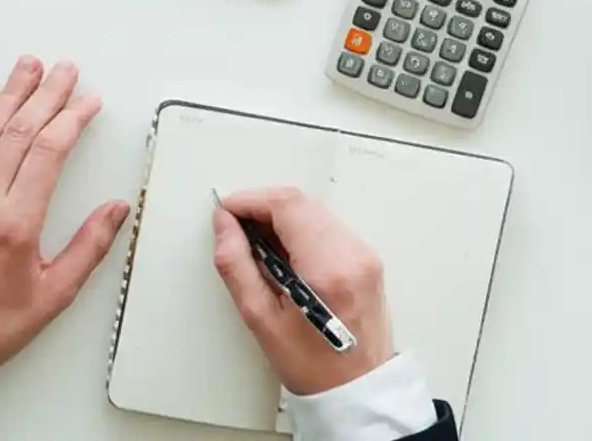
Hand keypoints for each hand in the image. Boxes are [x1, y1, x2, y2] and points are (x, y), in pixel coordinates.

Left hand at [0, 56, 130, 372]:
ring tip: (28, 65)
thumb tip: (118, 208)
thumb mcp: (56, 293)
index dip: (71, 119)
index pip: (48, 152)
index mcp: (16, 224)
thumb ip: (90, 246)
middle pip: (19, 132)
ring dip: (10, 93)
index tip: (88, 102)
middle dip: (46, 95)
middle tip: (66, 69)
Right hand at [212, 188, 392, 395]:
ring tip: (260, 250)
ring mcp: (364, 255)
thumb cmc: (314, 367)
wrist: (358, 389)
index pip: (287, 206)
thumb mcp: (261, 319)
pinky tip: (285, 258)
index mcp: (328, 268)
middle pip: (302, 203)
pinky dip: (300, 231)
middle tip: (238, 230)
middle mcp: (353, 254)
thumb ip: (237, 265)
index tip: (227, 211)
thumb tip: (225, 228)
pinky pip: (327, 228)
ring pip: (314, 212)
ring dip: (282, 219)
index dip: (250, 200)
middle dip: (264, 208)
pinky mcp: (367, 260)